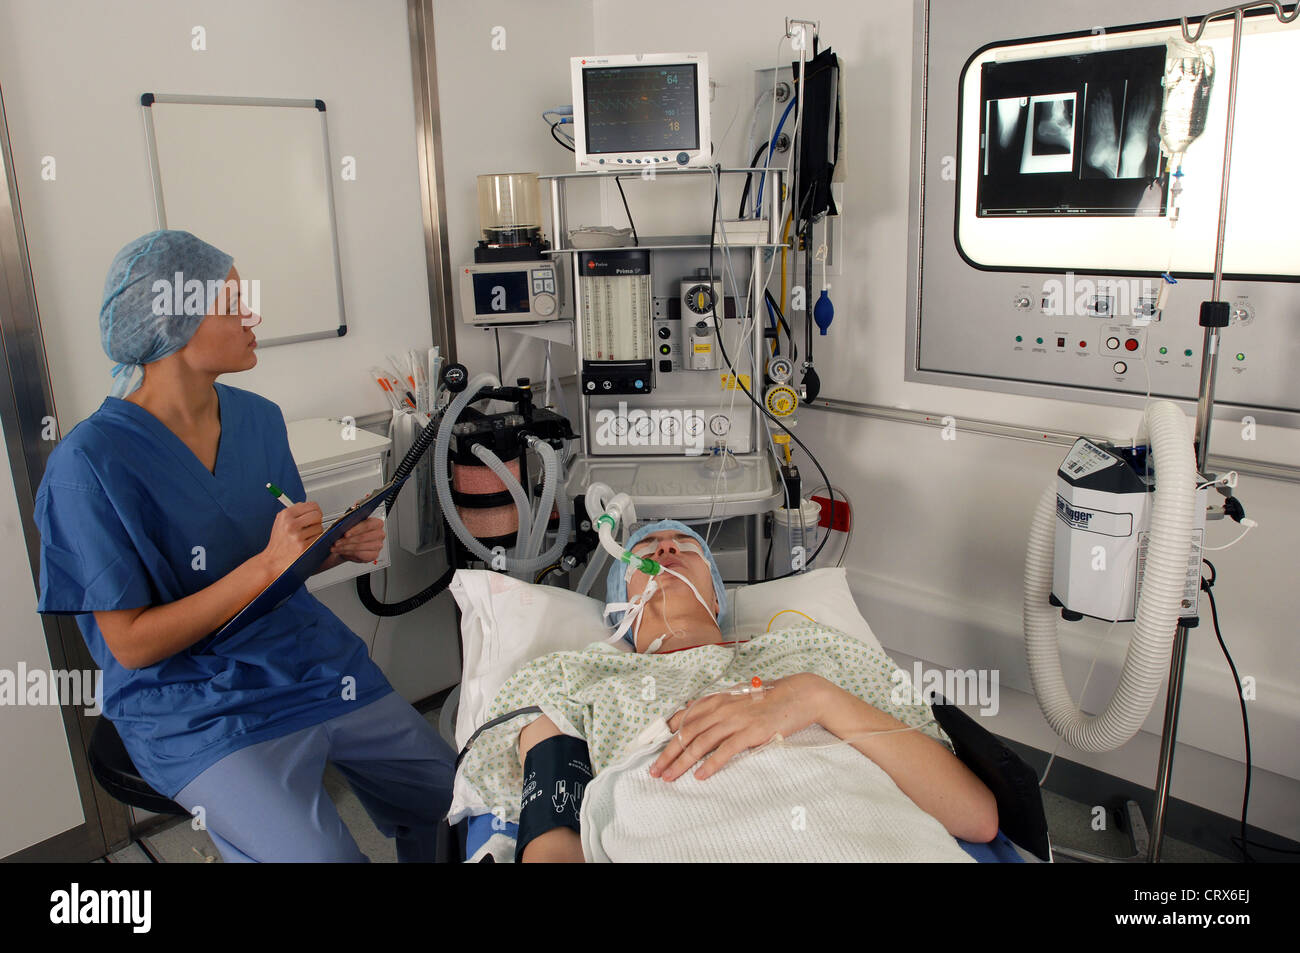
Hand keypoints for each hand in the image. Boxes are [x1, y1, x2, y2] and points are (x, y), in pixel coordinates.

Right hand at [261, 501, 323, 577]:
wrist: (273, 560)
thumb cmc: (279, 541)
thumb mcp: (280, 522)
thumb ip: (294, 511)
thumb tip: (310, 505)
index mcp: (285, 515)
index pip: (311, 505)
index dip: (315, 510)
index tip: (314, 513)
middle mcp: (291, 524)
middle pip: (317, 515)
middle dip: (317, 520)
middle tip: (312, 524)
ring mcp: (297, 536)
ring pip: (319, 527)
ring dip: (316, 531)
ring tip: (306, 535)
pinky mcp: (303, 547)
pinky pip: (318, 538)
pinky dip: (315, 540)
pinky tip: (307, 542)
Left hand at [330, 516, 384, 563]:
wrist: (353, 542)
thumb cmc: (353, 531)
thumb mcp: (350, 524)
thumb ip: (349, 522)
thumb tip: (343, 525)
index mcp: (377, 523)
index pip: (367, 525)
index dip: (356, 530)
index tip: (345, 534)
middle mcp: (380, 534)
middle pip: (363, 537)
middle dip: (347, 540)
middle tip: (336, 542)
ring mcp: (378, 546)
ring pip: (359, 547)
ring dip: (345, 547)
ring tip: (336, 547)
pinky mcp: (374, 555)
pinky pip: (360, 555)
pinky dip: (348, 553)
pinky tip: (341, 551)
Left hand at [650, 673, 827, 781]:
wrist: (797, 696)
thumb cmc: (767, 698)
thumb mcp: (736, 696)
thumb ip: (715, 704)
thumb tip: (694, 711)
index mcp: (716, 700)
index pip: (683, 718)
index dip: (666, 736)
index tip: (653, 751)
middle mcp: (721, 709)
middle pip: (686, 734)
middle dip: (667, 754)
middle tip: (655, 771)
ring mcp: (735, 721)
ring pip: (700, 744)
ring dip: (682, 763)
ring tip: (670, 778)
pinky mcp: (750, 733)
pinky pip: (725, 751)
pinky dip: (710, 764)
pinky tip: (700, 776)